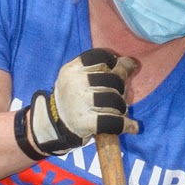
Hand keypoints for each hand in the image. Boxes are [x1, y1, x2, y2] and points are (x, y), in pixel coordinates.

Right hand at [20, 49, 138, 156]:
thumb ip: (102, 69)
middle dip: (120, 87)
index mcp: (71, 70)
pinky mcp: (86, 123)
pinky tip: (133, 127)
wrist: (52, 125)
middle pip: (112, 78)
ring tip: (119, 110)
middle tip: (118, 95)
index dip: (112, 62)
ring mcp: (80, 104)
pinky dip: (127, 125)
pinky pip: (114, 121)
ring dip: (122, 106)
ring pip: (114, 99)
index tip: (114, 70)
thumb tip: (131, 62)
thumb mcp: (78, 79)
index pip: (99, 57)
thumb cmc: (71, 99)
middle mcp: (75, 84)